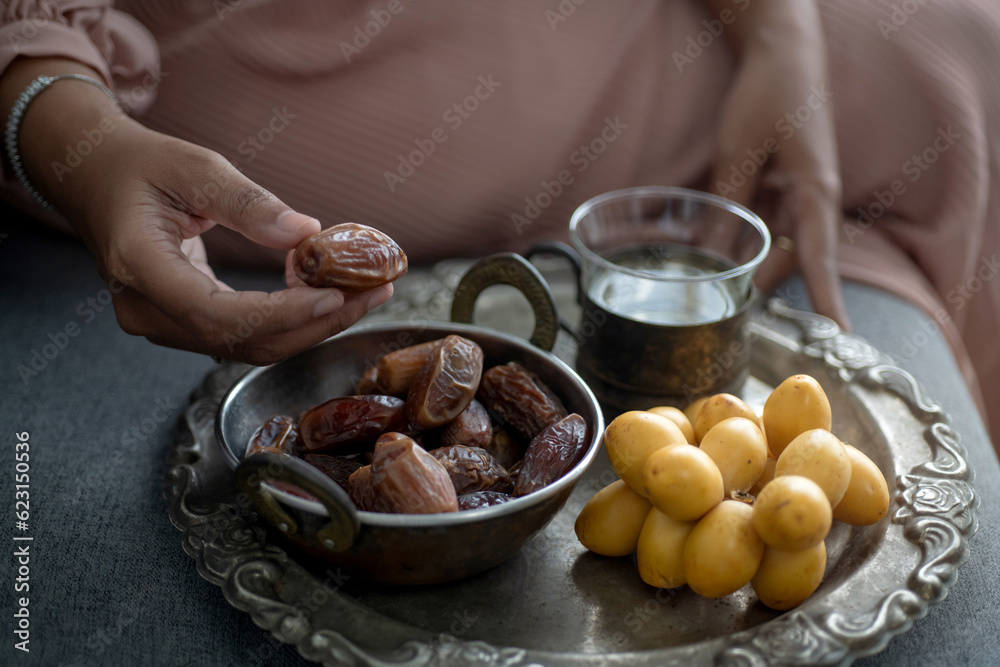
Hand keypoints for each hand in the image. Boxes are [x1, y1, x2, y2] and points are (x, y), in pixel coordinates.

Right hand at [72, 124, 393, 364]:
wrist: (94, 176)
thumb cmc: (139, 165)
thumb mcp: (194, 167)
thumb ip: (248, 204)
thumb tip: (306, 232)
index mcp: (138, 267)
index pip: (217, 315)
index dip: (282, 314)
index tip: (336, 295)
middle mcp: (146, 310)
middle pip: (242, 341)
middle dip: (316, 323)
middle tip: (373, 292)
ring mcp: (161, 323)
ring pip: (248, 346)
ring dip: (310, 325)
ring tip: (362, 293)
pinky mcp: (182, 323)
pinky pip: (243, 334)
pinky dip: (290, 319)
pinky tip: (326, 292)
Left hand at [707, 0, 849, 328]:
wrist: (783, 51)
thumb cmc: (769, 94)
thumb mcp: (739, 150)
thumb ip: (727, 202)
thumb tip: (710, 257)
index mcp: (815, 191)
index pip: (821, 257)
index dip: (825, 298)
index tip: (834, 336)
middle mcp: (813, 198)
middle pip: (792, 259)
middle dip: (762, 288)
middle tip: (730, 318)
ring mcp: (799, 192)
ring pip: (776, 243)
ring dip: (748, 263)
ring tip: (713, 291)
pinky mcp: (783, 186)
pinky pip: (766, 223)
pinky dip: (744, 238)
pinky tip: (715, 248)